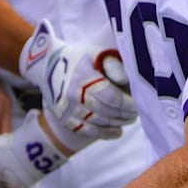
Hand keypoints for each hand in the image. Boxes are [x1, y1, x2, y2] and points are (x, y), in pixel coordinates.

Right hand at [18, 21, 135, 147]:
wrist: (48, 67)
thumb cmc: (79, 59)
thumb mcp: (95, 53)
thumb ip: (113, 64)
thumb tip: (127, 80)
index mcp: (83, 77)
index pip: (111, 97)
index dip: (128, 103)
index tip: (139, 103)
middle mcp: (73, 95)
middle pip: (107, 111)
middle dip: (126, 114)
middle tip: (137, 111)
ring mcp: (67, 110)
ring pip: (99, 123)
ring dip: (118, 123)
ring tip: (129, 118)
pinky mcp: (65, 120)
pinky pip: (88, 132)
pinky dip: (105, 133)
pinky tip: (117, 131)